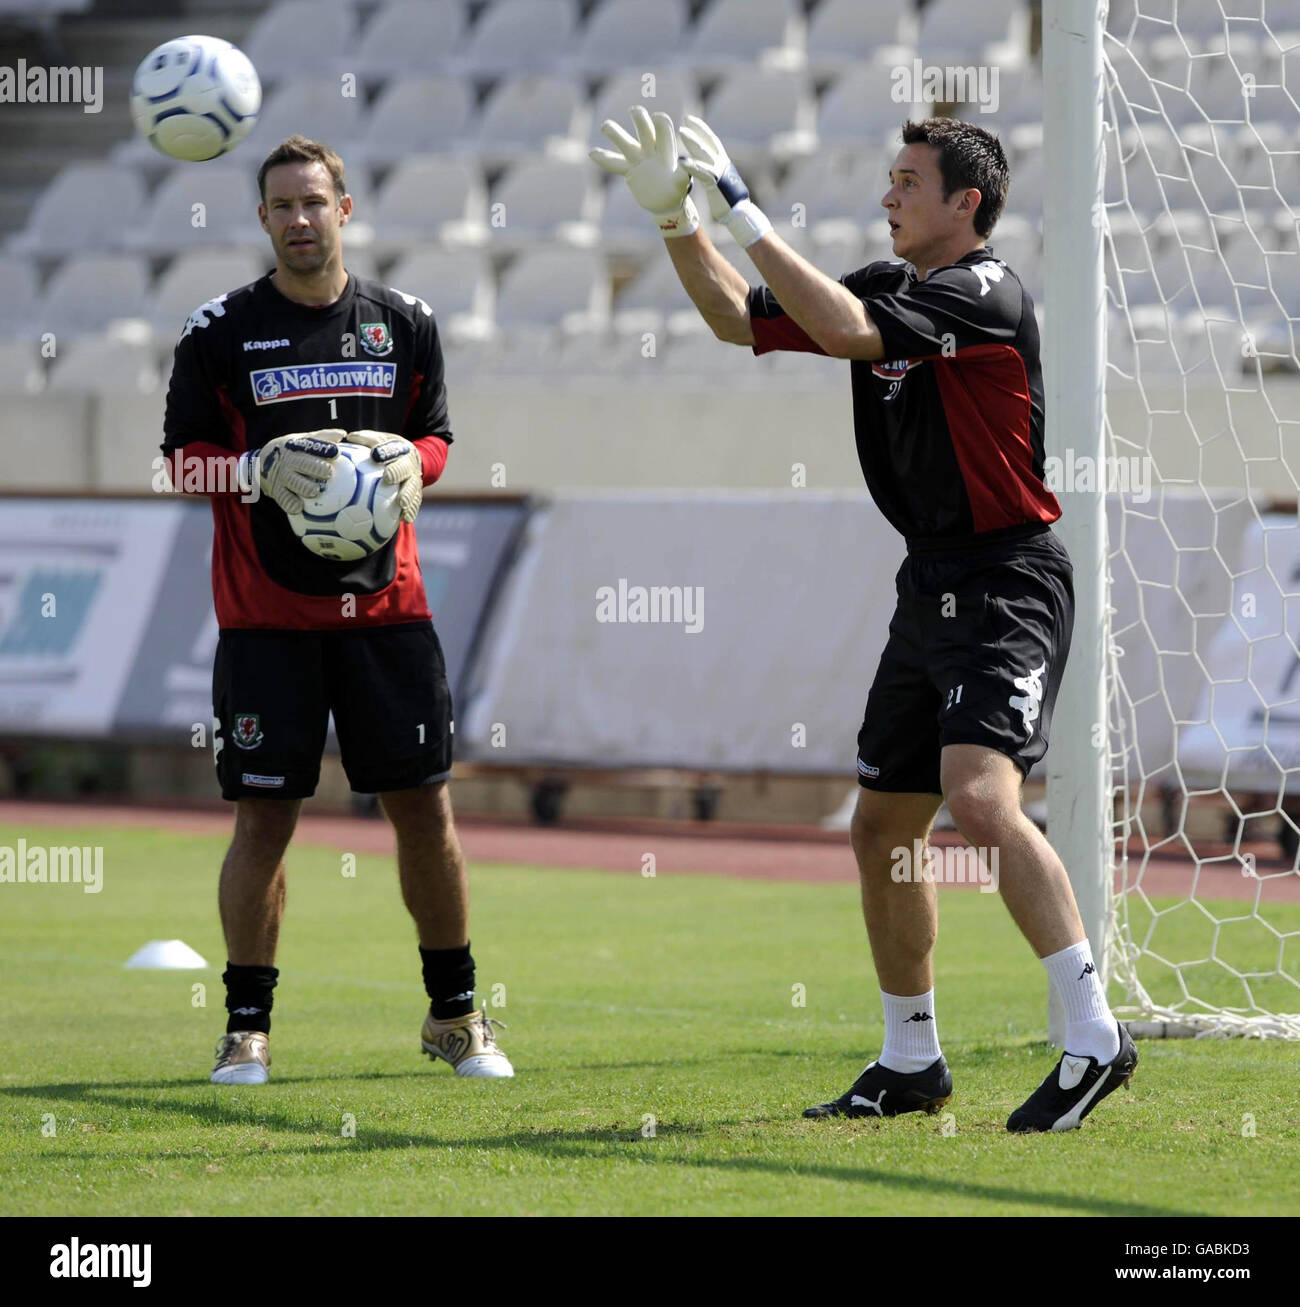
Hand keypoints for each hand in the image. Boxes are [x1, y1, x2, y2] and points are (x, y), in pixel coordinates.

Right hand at [240, 429, 341, 514]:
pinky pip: (283, 498)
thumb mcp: (301, 441)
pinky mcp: (277, 491)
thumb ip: (322, 438)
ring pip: (294, 482)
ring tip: (314, 491)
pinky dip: (290, 503)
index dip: (323, 449)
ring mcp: (282, 477)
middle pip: (303, 464)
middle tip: (328, 472)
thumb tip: (342, 434)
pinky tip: (298, 507)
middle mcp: (289, 461)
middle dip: (315, 468)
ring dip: (304, 486)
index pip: (311, 445)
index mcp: (296, 447)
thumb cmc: (289, 452)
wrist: (258, 464)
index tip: (336, 452)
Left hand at [346, 430, 422, 523]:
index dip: (385, 451)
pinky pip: (416, 503)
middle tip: (388, 477)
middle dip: (397, 472)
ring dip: (408, 495)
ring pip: (413, 487)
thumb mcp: (379, 441)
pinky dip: (411, 511)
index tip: (375, 455)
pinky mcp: (417, 493)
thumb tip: (350, 437)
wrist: (411, 460)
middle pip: (404, 468)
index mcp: (400, 449)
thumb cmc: (386, 451)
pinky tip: (405, 519)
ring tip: (401, 503)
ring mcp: (415, 479)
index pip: (392, 448)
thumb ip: (365, 440)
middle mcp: (409, 464)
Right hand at [589, 105, 699, 238]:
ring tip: (605, 125)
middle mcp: (651, 151)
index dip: (661, 123)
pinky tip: (592, 153)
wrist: (667, 202)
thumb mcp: (682, 185)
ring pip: (625, 143)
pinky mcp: (629, 170)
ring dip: (615, 133)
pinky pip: (615, 164)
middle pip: (644, 130)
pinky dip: (604, 159)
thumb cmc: (677, 192)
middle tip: (634, 110)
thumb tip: (682, 167)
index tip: (658, 117)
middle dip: (640, 119)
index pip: (663, 131)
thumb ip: (681, 176)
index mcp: (666, 151)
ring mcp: (639, 159)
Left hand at [678, 115, 771, 248]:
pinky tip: (681, 161)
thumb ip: (713, 175)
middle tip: (686, 119)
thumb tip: (708, 173)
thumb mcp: (721, 184)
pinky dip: (692, 165)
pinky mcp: (716, 183)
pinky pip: (702, 172)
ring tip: (681, 131)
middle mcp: (723, 164)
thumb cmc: (729, 203)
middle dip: (698, 129)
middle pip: (709, 141)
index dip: (703, 130)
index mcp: (724, 163)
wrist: (740, 214)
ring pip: (705, 152)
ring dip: (693, 141)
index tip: (693, 121)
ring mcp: (720, 172)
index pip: (713, 142)